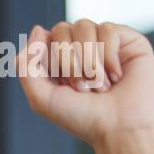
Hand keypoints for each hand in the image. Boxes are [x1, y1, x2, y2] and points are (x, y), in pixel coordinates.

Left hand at [18, 20, 153, 148]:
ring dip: (88, 61)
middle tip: (82, 89)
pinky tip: (116, 75)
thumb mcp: (43, 100)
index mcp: (61, 64)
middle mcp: (81, 51)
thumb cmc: (85, 119)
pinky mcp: (126, 39)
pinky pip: (107, 29)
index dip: (52, 60)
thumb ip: (27, 68)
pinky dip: (108, 56)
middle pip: (61, 29)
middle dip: (68, 62)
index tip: (63, 84)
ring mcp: (103, 43)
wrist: (121, 128)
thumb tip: (37, 29)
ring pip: (83, 26)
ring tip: (100, 86)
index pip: (45, 39)